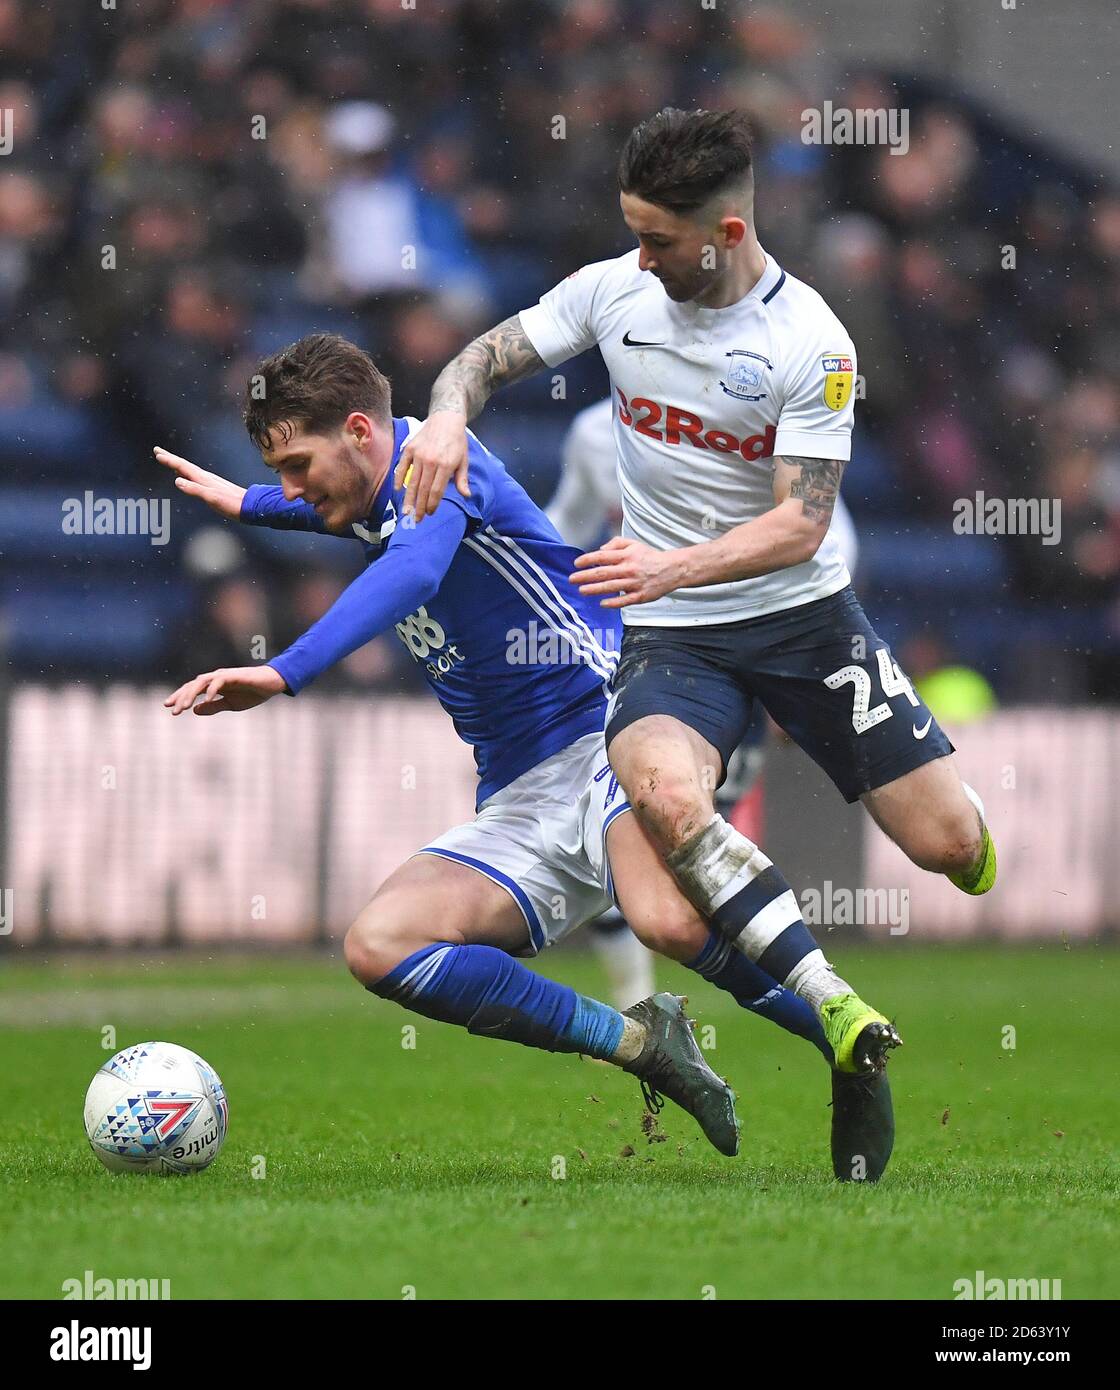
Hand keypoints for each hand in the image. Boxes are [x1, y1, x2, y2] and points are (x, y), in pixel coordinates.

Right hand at [154, 446, 245, 519]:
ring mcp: (210, 482)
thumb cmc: (231, 504)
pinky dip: (187, 474)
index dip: (169, 460)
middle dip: (171, 459)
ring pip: (190, 470)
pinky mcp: (214, 487)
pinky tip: (186, 477)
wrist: (250, 506)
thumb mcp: (211, 498)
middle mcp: (206, 477)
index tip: (157, 452)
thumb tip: (177, 481)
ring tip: (169, 461)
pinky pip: (195, 477)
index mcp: (203, 479)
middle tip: (158, 451)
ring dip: (178, 465)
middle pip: (185, 465)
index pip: (183, 466)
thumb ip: (195, 490)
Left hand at [164, 665, 287, 715]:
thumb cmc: (252, 692)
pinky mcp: (234, 675)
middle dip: (180, 697)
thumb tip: (195, 710)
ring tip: (184, 707)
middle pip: (192, 685)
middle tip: (171, 710)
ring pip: (201, 682)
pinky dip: (211, 690)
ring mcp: (224, 675)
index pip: (192, 690)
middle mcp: (215, 678)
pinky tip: (205, 700)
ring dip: (191, 694)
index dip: (180, 697)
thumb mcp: (230, 704)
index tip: (169, 708)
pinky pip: (218, 681)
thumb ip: (213, 707)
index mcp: (213, 685)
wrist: (271, 684)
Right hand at [393, 410, 470, 520]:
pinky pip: (402, 466)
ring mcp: (419, 455)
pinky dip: (399, 478)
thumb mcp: (464, 459)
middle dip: (420, 507)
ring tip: (406, 512)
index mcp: (446, 465)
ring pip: (412, 481)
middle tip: (417, 520)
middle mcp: (431, 461)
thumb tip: (466, 495)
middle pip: (423, 489)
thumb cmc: (457, 441)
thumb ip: (462, 479)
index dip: (432, 504)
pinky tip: (398, 490)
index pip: (436, 491)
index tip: (430, 513)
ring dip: (409, 498)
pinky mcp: (410, 448)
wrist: (446, 419)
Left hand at [570, 537, 685, 608]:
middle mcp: (629, 568)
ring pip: (611, 587)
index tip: (576, 564)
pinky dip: (613, 602)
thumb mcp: (634, 544)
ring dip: (594, 589)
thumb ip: (616, 543)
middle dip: (585, 576)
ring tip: (581, 590)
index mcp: (627, 555)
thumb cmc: (650, 557)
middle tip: (572, 579)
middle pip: (603, 572)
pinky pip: (625, 600)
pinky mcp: (641, 596)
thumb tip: (600, 550)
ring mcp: (635, 583)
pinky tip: (602, 603)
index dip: (588, 560)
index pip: (602, 556)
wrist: (673, 569)